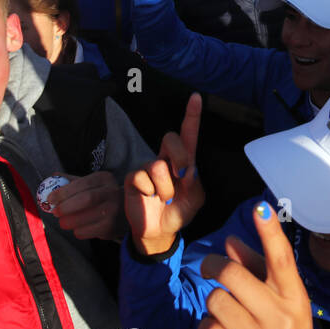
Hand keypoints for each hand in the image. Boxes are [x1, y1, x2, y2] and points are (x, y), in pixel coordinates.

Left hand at [44, 171, 125, 241]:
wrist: (123, 212)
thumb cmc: (100, 196)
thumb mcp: (90, 184)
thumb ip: (72, 181)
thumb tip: (52, 177)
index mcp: (104, 178)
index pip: (82, 183)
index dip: (64, 192)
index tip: (50, 199)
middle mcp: (112, 193)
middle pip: (86, 199)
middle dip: (66, 207)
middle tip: (55, 212)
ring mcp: (113, 211)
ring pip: (85, 218)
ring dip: (68, 221)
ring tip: (64, 221)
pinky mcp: (110, 228)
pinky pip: (86, 232)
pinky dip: (77, 231)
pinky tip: (78, 227)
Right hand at [125, 94, 203, 255]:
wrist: (161, 232)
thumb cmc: (179, 211)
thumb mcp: (195, 199)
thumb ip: (195, 182)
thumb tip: (186, 168)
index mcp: (183, 161)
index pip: (187, 134)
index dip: (191, 115)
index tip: (196, 96)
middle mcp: (165, 159)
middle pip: (171, 138)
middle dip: (179, 155)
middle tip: (181, 175)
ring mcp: (147, 168)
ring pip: (158, 165)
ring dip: (166, 188)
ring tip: (165, 199)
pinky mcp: (133, 178)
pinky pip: (142, 177)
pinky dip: (150, 191)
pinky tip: (149, 198)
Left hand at [197, 202, 329, 328]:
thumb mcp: (281, 306)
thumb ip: (257, 272)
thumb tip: (229, 242)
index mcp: (294, 299)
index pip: (281, 260)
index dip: (270, 232)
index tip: (261, 208)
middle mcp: (283, 320)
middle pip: (233, 276)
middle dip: (213, 267)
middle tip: (209, 268)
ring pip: (216, 303)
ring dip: (212, 306)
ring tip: (224, 315)